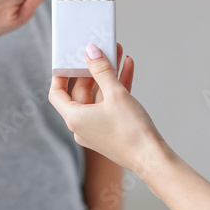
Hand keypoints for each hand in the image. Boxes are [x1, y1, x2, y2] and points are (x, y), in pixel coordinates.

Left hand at [49, 42, 163, 174]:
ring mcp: (96, 129)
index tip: (68, 59)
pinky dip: (117, 88)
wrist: (153, 159)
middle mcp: (81, 125)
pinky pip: (109, 105)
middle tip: (100, 51)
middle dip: (92, 69)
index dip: (60, 74)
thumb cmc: (131, 130)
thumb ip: (102, 70)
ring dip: (108, 75)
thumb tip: (91, 51)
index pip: (57, 93)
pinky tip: (127, 68)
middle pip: (80, 91)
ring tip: (117, 54)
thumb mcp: (115, 94)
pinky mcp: (110, 131)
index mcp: (74, 118)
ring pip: (98, 96)